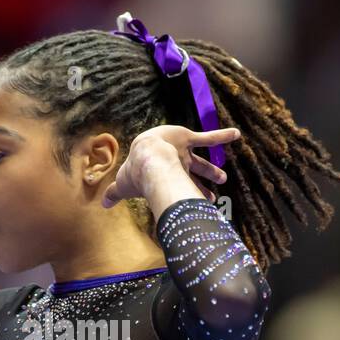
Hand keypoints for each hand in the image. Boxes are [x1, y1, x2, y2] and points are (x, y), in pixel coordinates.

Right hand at [100, 125, 239, 208]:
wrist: (145, 159)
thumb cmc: (134, 173)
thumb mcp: (123, 186)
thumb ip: (115, 194)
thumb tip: (102, 204)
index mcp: (159, 172)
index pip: (172, 182)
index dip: (182, 191)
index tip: (192, 200)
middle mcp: (172, 162)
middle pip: (190, 175)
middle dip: (202, 184)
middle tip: (213, 193)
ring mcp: (182, 150)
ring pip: (201, 162)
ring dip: (212, 170)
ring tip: (223, 178)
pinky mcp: (187, 138)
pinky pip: (207, 137)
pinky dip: (222, 136)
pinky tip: (237, 135)